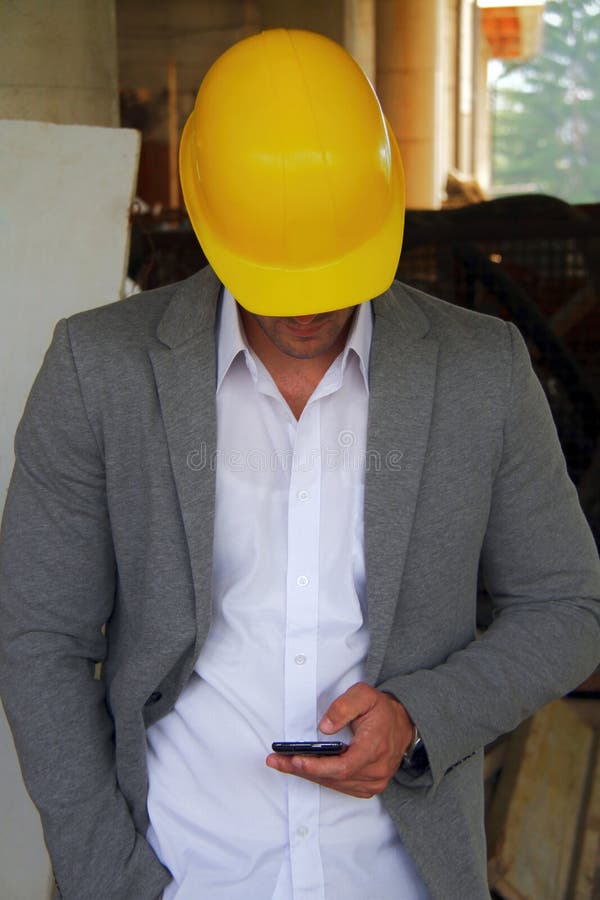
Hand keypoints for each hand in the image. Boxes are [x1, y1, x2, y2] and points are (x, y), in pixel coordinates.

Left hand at [266, 682, 414, 797]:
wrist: (404, 724)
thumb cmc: (382, 710)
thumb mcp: (364, 696)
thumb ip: (343, 707)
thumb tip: (324, 727)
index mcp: (374, 748)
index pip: (343, 766)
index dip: (318, 766)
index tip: (296, 760)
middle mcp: (375, 770)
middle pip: (334, 778)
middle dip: (302, 770)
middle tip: (277, 761)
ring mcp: (374, 781)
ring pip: (335, 784)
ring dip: (307, 774)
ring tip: (282, 763)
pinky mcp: (370, 786)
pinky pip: (341, 786)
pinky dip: (321, 778)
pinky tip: (304, 769)